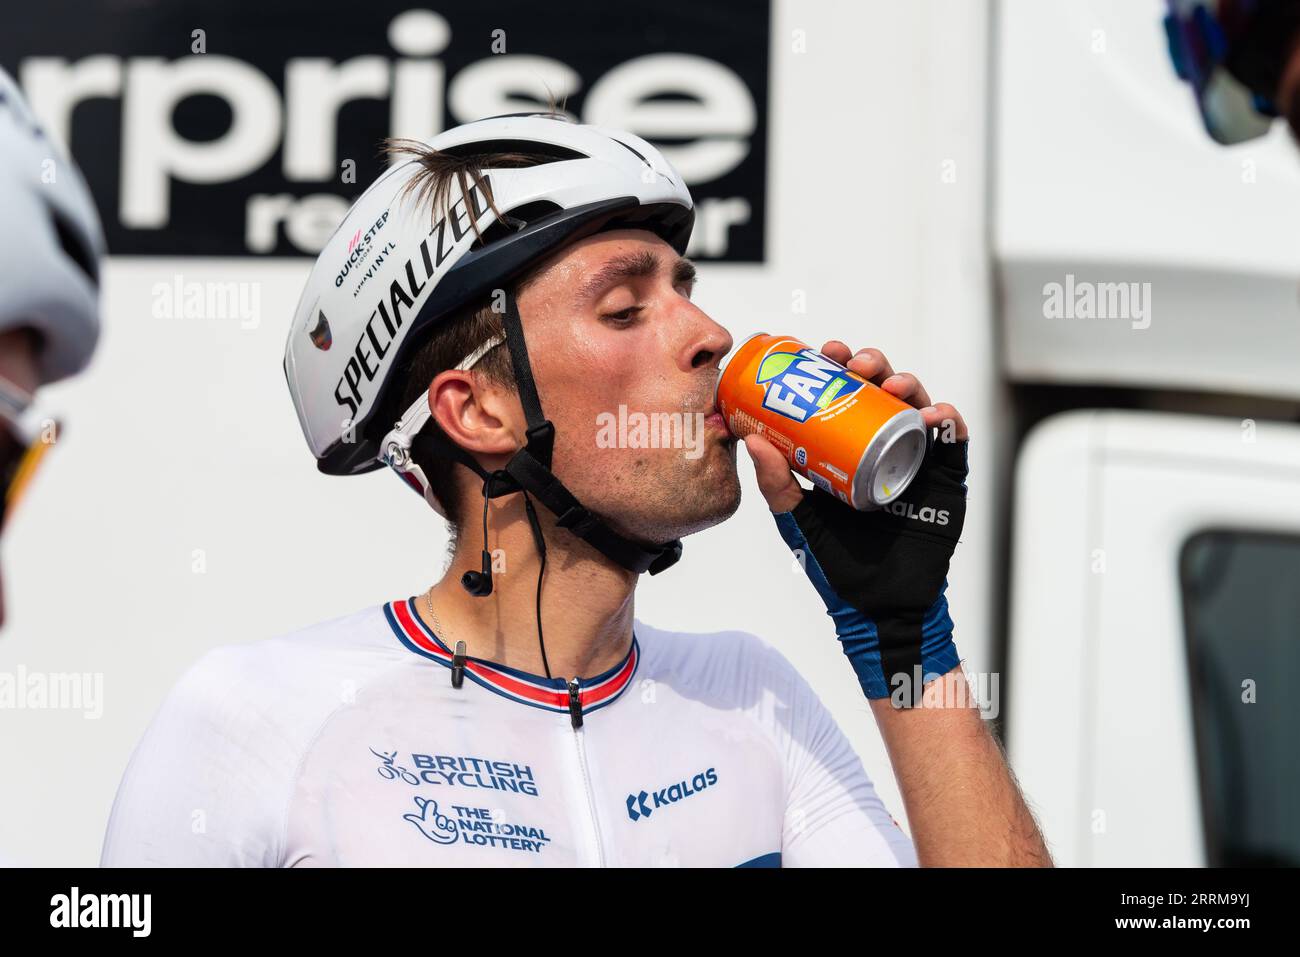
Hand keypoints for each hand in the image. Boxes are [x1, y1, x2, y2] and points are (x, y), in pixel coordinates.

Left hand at [742, 342, 969, 705]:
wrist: (878, 607)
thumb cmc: (836, 564)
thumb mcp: (798, 519)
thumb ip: (777, 483)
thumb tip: (752, 439)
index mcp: (849, 447)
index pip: (845, 394)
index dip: (837, 366)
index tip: (822, 353)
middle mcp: (885, 445)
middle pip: (883, 390)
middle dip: (872, 365)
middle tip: (855, 364)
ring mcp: (918, 460)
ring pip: (919, 406)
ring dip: (908, 385)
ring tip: (893, 385)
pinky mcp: (947, 480)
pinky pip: (956, 444)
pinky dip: (950, 423)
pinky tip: (934, 416)